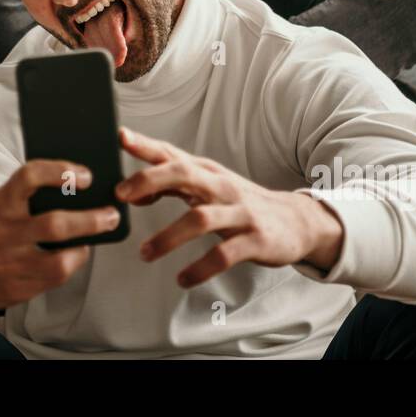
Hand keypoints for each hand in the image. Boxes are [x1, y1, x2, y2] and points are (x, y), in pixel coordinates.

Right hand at [0, 160, 119, 312]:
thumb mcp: (0, 204)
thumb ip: (29, 196)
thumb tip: (78, 187)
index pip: (29, 176)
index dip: (60, 171)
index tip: (86, 175)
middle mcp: (2, 233)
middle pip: (55, 225)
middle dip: (90, 221)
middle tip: (109, 215)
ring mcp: (7, 265)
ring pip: (58, 262)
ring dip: (83, 250)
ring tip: (90, 241)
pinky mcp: (13, 291)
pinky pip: (52, 281)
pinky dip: (67, 268)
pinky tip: (71, 258)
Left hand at [114, 127, 343, 287]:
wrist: (295, 222)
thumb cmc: (239, 203)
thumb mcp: (208, 186)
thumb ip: (170, 184)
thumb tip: (130, 188)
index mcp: (205, 172)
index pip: (171, 153)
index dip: (145, 145)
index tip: (120, 137)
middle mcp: (220, 185)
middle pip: (183, 173)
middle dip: (150, 180)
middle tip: (121, 195)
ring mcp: (239, 212)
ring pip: (200, 218)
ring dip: (168, 237)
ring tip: (144, 253)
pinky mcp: (254, 239)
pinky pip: (223, 254)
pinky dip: (200, 268)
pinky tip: (182, 279)